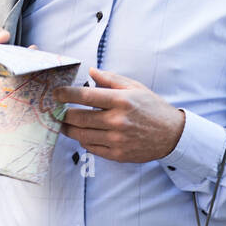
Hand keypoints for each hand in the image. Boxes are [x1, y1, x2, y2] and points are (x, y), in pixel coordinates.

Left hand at [53, 68, 184, 162]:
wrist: (171, 134)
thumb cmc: (152, 108)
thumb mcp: (135, 87)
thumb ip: (111, 79)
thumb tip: (91, 72)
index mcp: (121, 101)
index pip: (85, 96)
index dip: (66, 94)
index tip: (56, 93)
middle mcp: (117, 121)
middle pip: (79, 118)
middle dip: (62, 113)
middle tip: (55, 110)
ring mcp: (117, 140)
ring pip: (81, 135)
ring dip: (69, 129)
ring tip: (63, 123)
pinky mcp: (117, 154)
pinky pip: (91, 148)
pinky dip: (83, 141)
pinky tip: (83, 134)